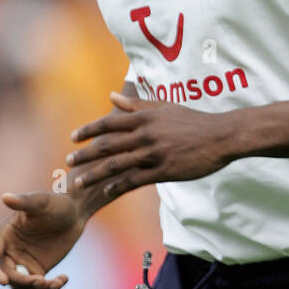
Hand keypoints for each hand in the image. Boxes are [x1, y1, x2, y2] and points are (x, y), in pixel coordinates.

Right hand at [0, 192, 86, 288]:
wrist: (74, 213)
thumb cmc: (56, 203)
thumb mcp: (41, 202)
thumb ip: (24, 201)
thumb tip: (5, 197)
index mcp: (3, 235)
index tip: (3, 282)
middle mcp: (9, 251)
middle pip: (6, 275)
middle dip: (21, 282)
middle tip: (41, 281)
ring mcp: (23, 262)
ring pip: (21, 286)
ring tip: (54, 283)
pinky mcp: (38, 270)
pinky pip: (38, 287)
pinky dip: (49, 288)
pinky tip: (63, 279)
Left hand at [65, 91, 237, 198]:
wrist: (220, 136)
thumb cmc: (193, 121)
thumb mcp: (164, 108)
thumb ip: (136, 105)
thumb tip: (112, 96)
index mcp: (144, 118)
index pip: (109, 123)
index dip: (89, 131)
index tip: (73, 138)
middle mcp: (145, 134)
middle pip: (107, 145)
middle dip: (85, 154)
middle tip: (68, 162)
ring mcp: (154, 153)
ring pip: (116, 165)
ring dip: (94, 174)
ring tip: (78, 182)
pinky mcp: (164, 170)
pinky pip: (135, 180)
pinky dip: (117, 186)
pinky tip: (106, 192)